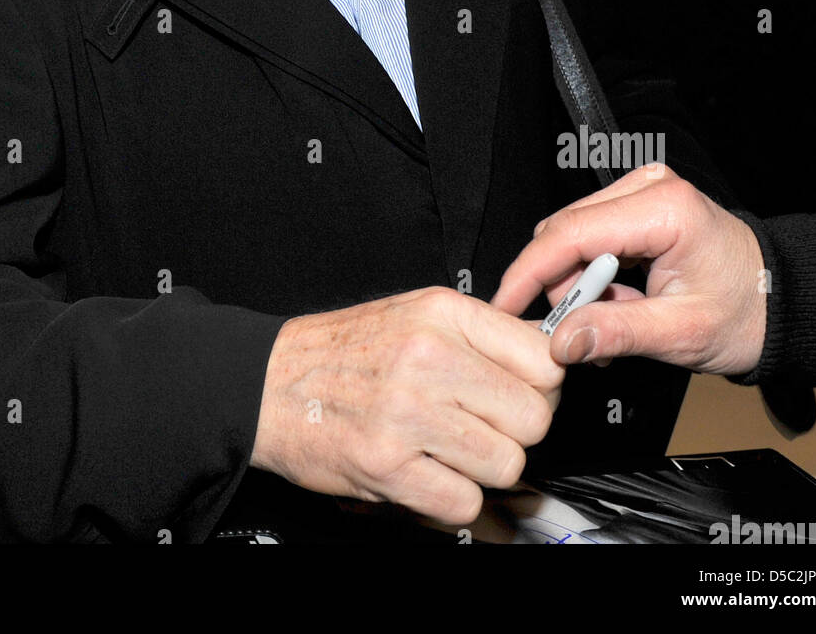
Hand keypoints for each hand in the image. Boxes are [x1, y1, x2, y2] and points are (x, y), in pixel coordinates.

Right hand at [250, 286, 563, 525]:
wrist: (268, 381)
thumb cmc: (342, 351)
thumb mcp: (415, 313)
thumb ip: (479, 334)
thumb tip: (546, 363)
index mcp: (441, 312)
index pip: (543, 358)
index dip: (542, 386)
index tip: (527, 394)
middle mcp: (428, 356)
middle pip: (534, 418)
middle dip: (516, 432)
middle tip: (485, 427)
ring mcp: (408, 411)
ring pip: (506, 464)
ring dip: (484, 469)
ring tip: (451, 449)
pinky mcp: (386, 464)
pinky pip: (464, 502)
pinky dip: (452, 499)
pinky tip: (429, 474)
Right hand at [491, 165, 766, 375]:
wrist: (777, 302)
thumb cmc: (745, 312)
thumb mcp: (681, 333)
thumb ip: (616, 334)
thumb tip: (561, 341)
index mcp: (663, 209)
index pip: (570, 233)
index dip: (530, 271)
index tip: (505, 305)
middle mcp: (648, 188)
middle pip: (564, 232)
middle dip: (558, 286)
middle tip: (572, 334)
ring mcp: (641, 191)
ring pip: (571, 235)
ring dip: (576, 285)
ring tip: (608, 322)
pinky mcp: (636, 204)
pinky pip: (588, 236)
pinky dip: (590, 275)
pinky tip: (613, 303)